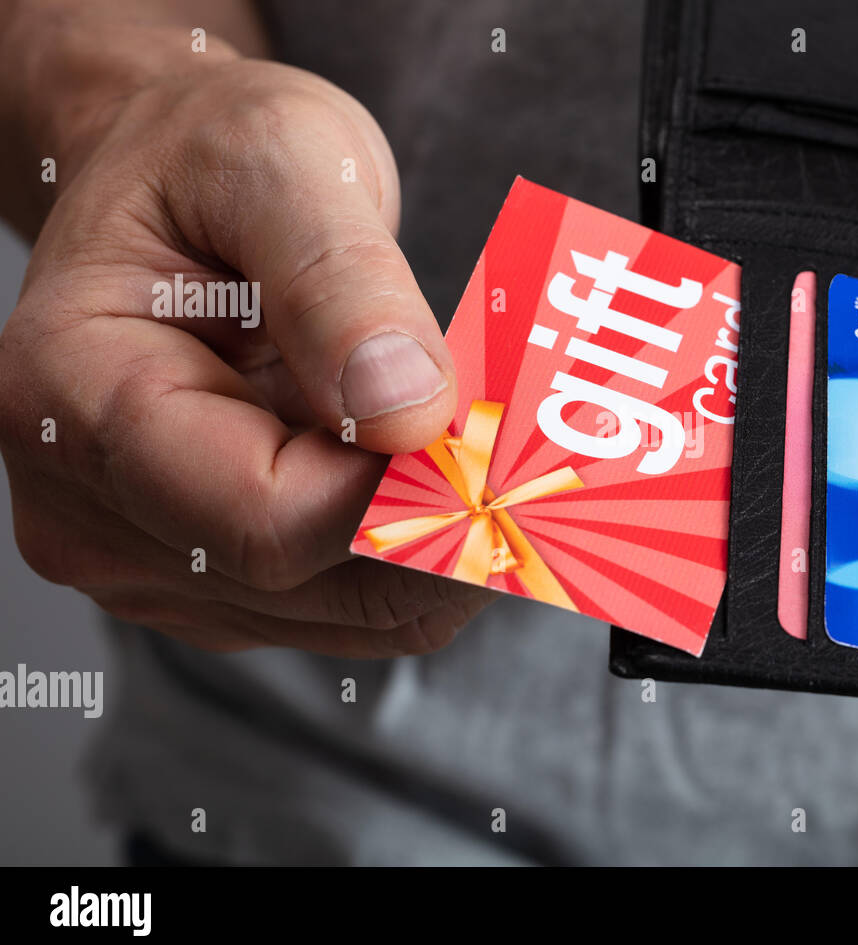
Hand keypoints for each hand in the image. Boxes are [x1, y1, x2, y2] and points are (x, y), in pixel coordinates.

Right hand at [0, 10, 493, 654]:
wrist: (181, 186)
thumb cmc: (207, 158)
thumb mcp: (278, 162)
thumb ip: (338, 280)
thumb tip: (408, 407)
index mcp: (74, 397)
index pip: (265, 517)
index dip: (403, 491)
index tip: (494, 433)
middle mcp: (97, 507)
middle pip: (318, 580)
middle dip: (444, 519)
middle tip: (524, 440)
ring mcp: (160, 558)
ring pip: (359, 614)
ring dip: (450, 540)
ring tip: (487, 444)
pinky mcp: (225, 576)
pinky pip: (362, 606)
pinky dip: (431, 553)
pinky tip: (451, 474)